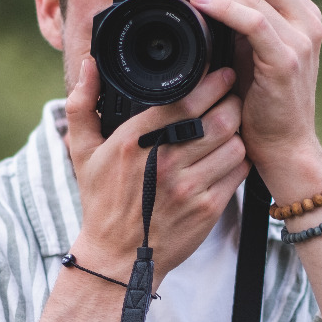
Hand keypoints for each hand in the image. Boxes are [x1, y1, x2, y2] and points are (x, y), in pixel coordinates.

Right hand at [64, 55, 249, 285]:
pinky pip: (238, 173)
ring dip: (238, 132)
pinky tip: (229, 157)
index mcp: (135, 142)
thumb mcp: (82, 151)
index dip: (212, 83)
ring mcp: (188, 188)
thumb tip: (88, 64)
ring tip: (231, 127)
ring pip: (234, 144)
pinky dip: (239, 160)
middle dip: (232, 103)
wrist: (117, 257)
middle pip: (220, 119)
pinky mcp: (207, 209)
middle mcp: (164, 162)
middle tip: (232, 98)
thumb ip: (82, 103)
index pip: (186, 101)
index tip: (222, 74)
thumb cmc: (102, 201)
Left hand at [165, 0, 321, 201]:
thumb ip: (233, 23)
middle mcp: (306, 19)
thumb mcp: (247, 53)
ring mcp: (300, 39)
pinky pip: (253, 21)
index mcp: (298, 12)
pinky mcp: (287, 60)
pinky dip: (223, 7)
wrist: (284, 148)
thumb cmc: (262, 104)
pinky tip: (198, 2)